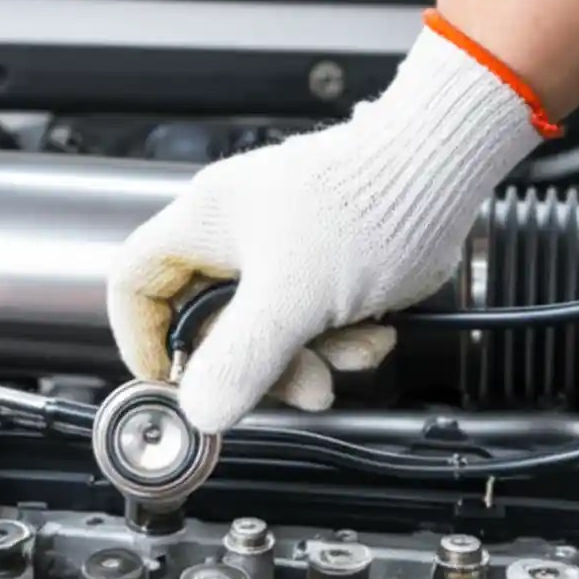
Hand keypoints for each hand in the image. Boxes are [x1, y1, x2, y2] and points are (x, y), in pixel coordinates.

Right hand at [106, 22, 545, 432]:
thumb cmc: (370, 200)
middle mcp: (237, 233)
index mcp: (206, 222)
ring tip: (352, 351)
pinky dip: (341, 337)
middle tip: (298, 383)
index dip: (143, 336)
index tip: (174, 378)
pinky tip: (371, 332)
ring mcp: (283, 248)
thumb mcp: (294, 295)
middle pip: (211, 320)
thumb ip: (241, 357)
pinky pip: (312, 320)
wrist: (442, 170)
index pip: (136, 280)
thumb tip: (203, 407)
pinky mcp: (325, 264)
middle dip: (257, 362)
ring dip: (311, 356)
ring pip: (268, 328)